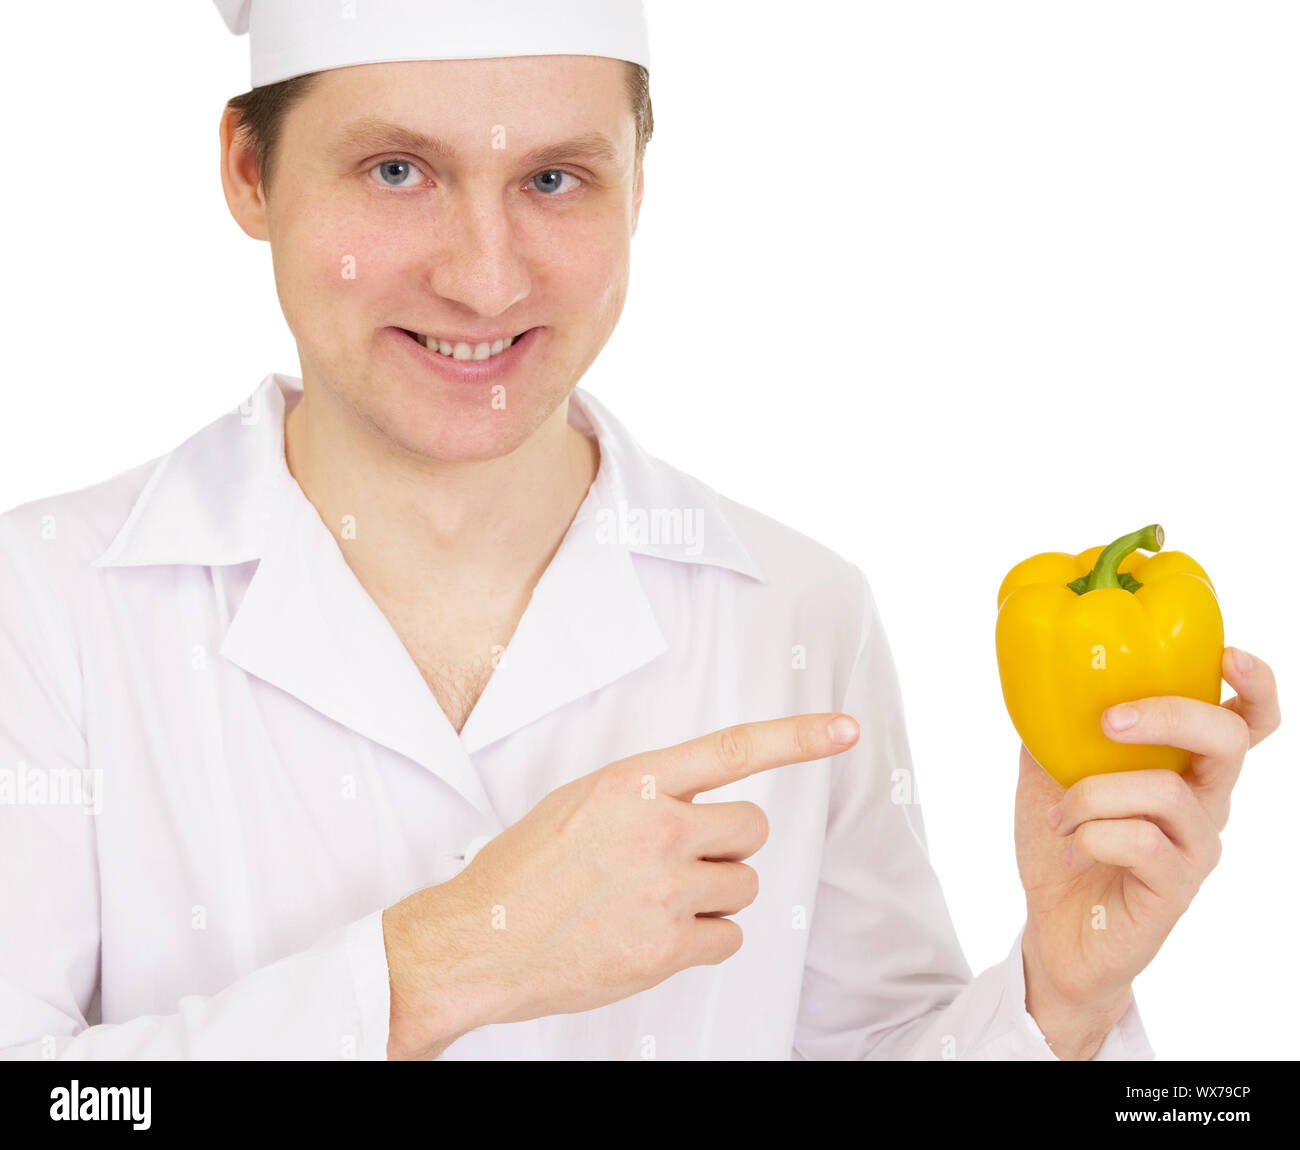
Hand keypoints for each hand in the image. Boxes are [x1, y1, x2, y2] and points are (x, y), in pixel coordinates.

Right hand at [383, 711, 861, 1058]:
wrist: (480, 942)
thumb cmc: (523, 871)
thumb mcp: (580, 802)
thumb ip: (646, 794)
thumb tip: (700, 804)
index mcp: (632, 783)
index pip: (733, 749)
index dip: (798, 737)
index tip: (845, 730)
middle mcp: (656, 829)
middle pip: (752, 829)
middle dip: (729, 846)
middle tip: (681, 861)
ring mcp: (664, 891)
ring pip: (744, 886)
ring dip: (715, 895)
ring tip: (656, 901)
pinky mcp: (665, 948)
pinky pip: (727, 938)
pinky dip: (702, 941)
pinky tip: (654, 936)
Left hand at [1014, 646, 1279, 1058]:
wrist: (1056, 929)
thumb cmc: (1064, 844)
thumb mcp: (1049, 772)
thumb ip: (1055, 726)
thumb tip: (1035, 672)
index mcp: (1185, 768)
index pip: (1247, 721)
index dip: (1255, 684)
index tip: (1226, 653)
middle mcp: (1205, 804)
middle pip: (1228, 740)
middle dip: (1170, 715)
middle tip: (1109, 720)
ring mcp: (1195, 848)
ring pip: (1168, 793)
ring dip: (1094, 793)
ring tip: (1060, 816)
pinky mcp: (1174, 889)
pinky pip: (1140, 843)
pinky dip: (1092, 835)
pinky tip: (1071, 848)